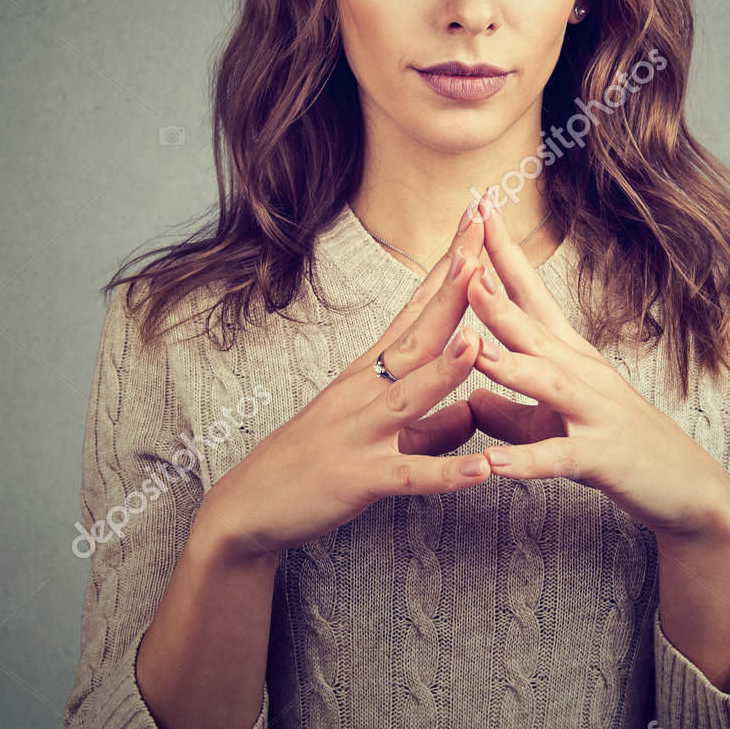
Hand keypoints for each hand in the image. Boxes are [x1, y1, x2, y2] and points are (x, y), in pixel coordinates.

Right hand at [194, 200, 495, 559]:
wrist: (246, 507)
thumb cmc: (312, 463)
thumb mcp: (378, 435)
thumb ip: (429, 425)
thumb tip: (472, 412)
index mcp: (370, 371)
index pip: (416, 306)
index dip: (448, 265)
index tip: (475, 221)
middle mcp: (365, 390)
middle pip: (417, 332)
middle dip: (453, 287)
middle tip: (483, 239)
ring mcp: (360, 432)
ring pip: (409, 396)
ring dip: (445, 368)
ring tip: (480, 340)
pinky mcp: (358, 479)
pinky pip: (408, 477)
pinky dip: (445, 474)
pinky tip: (482, 470)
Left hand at [462, 200, 729, 542]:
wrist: (684, 486)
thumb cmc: (614, 447)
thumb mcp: (553, 424)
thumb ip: (508, 410)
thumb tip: (465, 397)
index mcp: (568, 355)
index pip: (530, 292)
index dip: (503, 251)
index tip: (478, 206)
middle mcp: (581, 373)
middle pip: (533, 324)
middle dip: (496, 289)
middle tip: (464, 253)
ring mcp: (593, 412)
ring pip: (547, 381)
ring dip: (508, 360)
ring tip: (470, 343)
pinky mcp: (599, 458)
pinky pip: (559, 458)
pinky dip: (526, 461)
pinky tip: (494, 464)